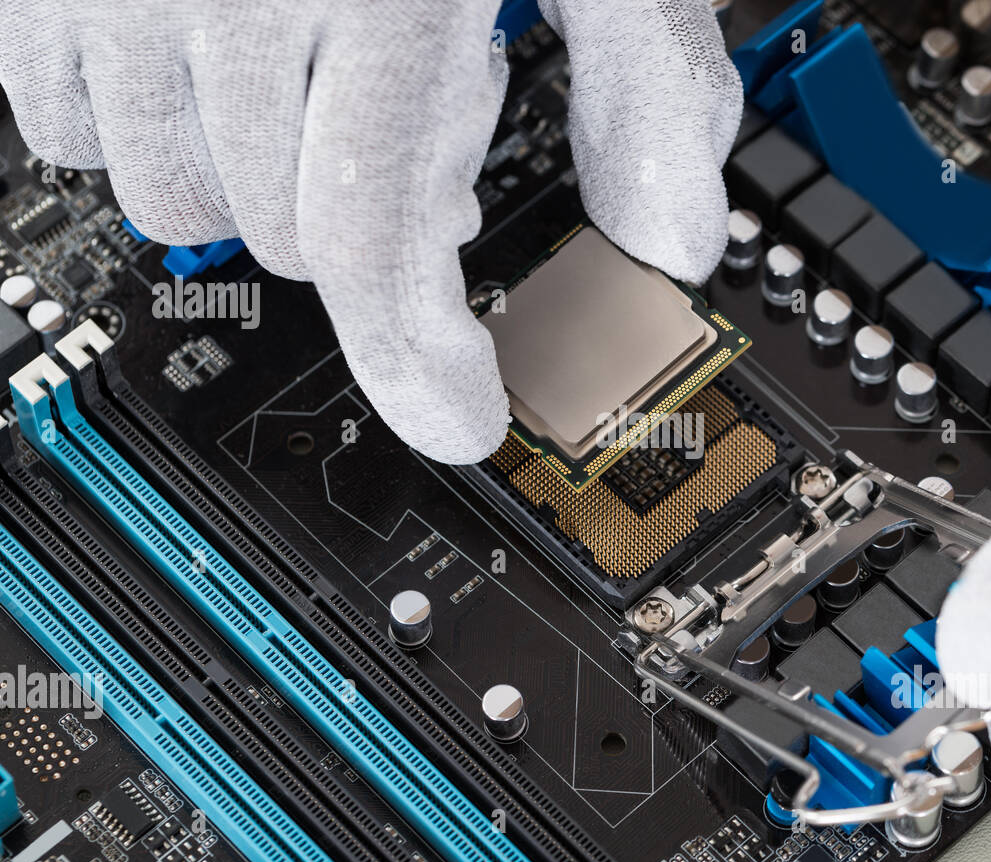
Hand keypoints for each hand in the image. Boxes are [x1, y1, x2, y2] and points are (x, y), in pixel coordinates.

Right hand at [0, 0, 740, 462]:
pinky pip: (52, 114)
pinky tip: (217, 62)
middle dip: (372, 220)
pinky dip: (143, 122)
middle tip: (417, 137)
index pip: (376, 240)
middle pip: (289, 236)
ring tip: (319, 84)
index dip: (418, 357)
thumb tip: (677, 242)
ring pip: (174, 194)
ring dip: (262, 179)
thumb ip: (647, 90)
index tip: (460, 418)